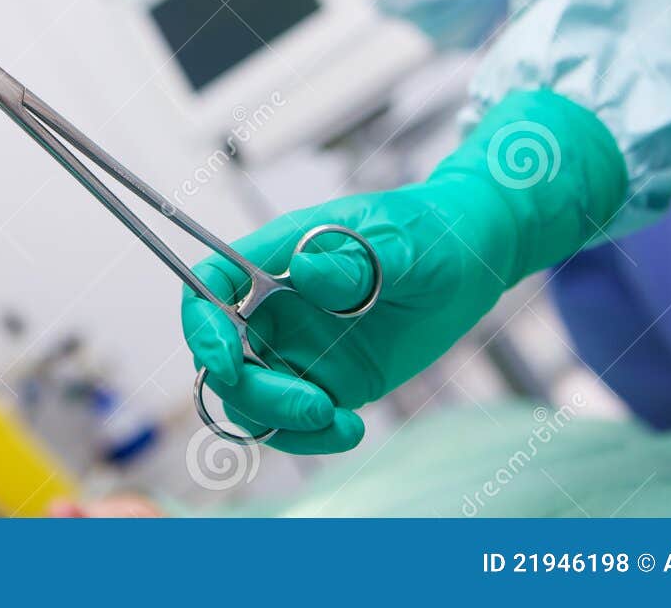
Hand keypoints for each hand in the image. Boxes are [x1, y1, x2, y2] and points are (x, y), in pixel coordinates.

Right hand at [180, 89, 626, 453]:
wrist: (469, 262)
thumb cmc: (427, 232)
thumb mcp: (398, 242)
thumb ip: (352, 261)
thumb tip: (306, 272)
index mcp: (277, 257)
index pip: (211, 284)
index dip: (201, 322)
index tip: (225, 359)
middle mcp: (275, 305)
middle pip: (223, 356)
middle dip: (251, 391)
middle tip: (314, 406)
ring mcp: (297, 347)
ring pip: (250, 397)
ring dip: (279, 421)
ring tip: (338, 421)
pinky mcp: (325, 381)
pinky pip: (291, 422)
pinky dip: (309, 439)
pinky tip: (351, 430)